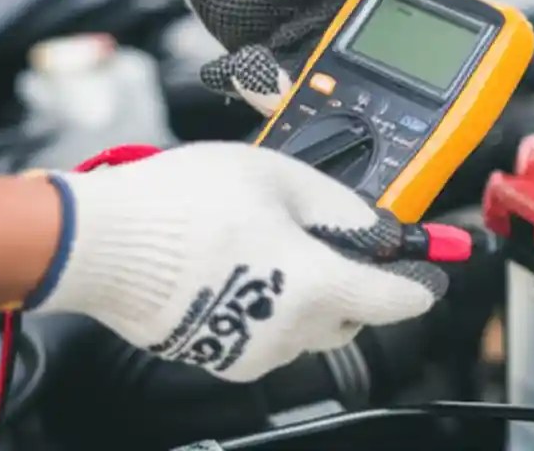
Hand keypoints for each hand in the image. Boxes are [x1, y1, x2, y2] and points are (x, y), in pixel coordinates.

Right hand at [27, 143, 447, 382]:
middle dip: (352, 281)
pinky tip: (238, 270)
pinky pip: (266, 334)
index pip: (395, 301)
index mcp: (316, 285)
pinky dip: (267, 307)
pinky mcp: (218, 356)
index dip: (420, 284)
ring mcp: (252, 349)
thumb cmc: (183, 205)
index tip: (432, 275)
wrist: (101, 242)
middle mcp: (290, 329)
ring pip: (308, 326)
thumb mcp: (280, 177)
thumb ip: (342, 207)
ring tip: (266, 246)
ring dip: (306, 294)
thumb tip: (376, 228)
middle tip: (325, 240)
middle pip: (351, 315)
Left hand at [134, 0, 455, 114]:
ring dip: (301, 93)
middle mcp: (348, 16)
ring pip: (323, 87)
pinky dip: (255, 85)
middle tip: (323, 79)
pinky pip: (274, 86)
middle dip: (356, 90)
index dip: (426, 54)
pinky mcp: (270, 56)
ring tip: (263, 68)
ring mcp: (310, 39)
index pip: (416, 22)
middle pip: (372, 70)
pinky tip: (234, 63)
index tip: (425, 78)